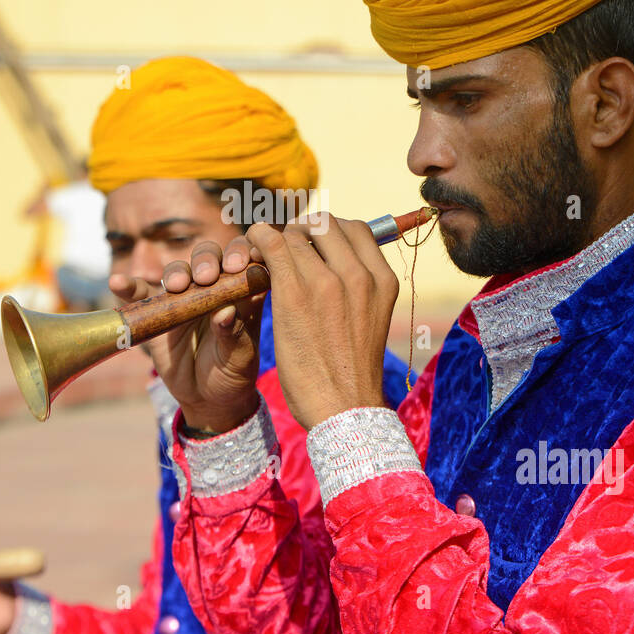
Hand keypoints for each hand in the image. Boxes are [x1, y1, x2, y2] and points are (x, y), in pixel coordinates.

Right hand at [108, 243, 263, 434]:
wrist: (207, 397)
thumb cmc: (232, 372)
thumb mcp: (240, 357)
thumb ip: (234, 333)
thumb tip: (226, 311)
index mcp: (242, 292)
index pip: (245, 260)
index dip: (241, 254)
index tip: (237, 265)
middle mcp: (213, 287)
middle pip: (209, 258)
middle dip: (206, 261)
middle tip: (205, 277)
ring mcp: (184, 297)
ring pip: (179, 271)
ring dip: (177, 273)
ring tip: (175, 285)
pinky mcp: (158, 311)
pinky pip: (141, 294)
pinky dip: (129, 286)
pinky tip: (117, 282)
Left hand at [233, 214, 398, 428]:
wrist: (345, 408)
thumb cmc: (352, 370)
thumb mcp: (371, 319)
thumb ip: (359, 287)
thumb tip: (337, 264)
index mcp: (383, 279)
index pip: (354, 229)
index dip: (328, 232)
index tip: (312, 246)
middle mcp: (359, 273)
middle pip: (325, 224)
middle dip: (302, 230)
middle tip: (285, 250)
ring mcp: (327, 281)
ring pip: (295, 234)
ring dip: (277, 239)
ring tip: (264, 256)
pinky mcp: (293, 293)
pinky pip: (271, 246)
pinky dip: (257, 241)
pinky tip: (250, 251)